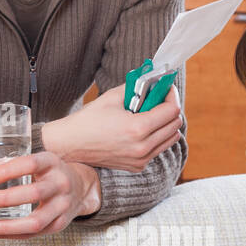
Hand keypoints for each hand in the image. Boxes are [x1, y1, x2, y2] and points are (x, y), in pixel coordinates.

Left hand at [0, 150, 99, 237]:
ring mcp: (63, 206)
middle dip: (6, 199)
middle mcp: (61, 183)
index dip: (8, 170)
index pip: (30, 164)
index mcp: (51, 162)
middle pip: (34, 194)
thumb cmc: (47, 173)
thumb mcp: (32, 162)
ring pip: (36, 221)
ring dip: (8, 226)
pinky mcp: (60, 224)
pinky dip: (13, 235)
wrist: (81, 187)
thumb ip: (1, 166)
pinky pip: (35, 234)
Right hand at [46, 82, 182, 172]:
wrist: (70, 145)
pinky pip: (158, 149)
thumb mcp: (112, 98)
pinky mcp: (138, 166)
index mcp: (138, 128)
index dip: (171, 95)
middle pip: (175, 125)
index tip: (166, 88)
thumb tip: (153, 79)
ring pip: (171, 138)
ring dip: (166, 124)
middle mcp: (143, 147)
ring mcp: (141, 160)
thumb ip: (137, 87)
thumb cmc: (88, 120)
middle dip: (170, 108)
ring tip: (151, 114)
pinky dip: (157, 137)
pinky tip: (142, 129)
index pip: (172, 110)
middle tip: (159, 98)